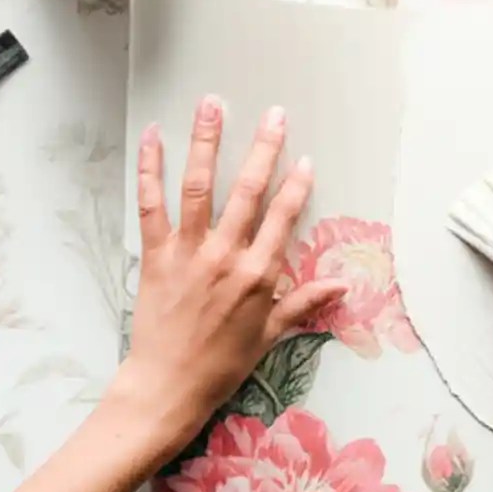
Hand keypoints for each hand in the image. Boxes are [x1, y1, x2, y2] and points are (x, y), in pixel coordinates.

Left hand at [114, 96, 346, 448]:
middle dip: (263, 148)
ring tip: (212, 104)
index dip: (296, 185)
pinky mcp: (155, 255)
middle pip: (248, 191)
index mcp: (259, 274)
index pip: (284, 217)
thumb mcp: (271, 334)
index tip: (305, 158)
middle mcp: (226, 256)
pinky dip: (150, 169)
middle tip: (274, 114)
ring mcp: (188, 252)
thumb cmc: (223, 364)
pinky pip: (151, 205)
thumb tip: (341, 286)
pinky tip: (152, 137)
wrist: (168, 386)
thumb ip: (303, 302)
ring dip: (206, 142)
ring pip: (200, 186)